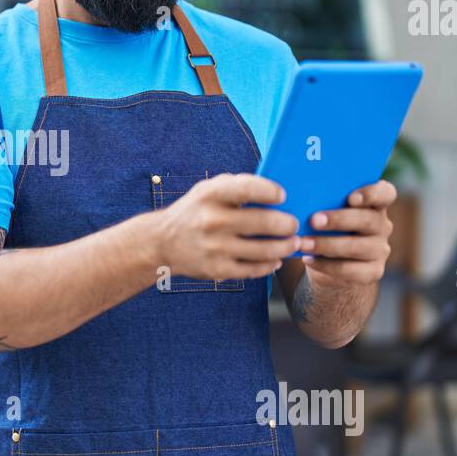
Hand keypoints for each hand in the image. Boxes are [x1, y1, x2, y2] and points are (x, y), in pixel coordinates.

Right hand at [154, 173, 299, 281]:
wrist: (162, 242)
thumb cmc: (194, 211)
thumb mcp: (207, 189)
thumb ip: (238, 185)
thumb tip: (276, 191)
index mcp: (210, 195)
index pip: (249, 189)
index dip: (272, 192)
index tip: (282, 196)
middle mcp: (212, 221)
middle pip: (264, 222)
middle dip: (287, 224)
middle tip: (294, 225)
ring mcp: (215, 248)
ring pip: (265, 250)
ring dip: (286, 246)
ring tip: (293, 242)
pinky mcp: (218, 270)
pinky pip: (254, 269)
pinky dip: (270, 264)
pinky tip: (276, 259)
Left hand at [298, 180, 395, 288]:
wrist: (329, 265)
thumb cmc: (326, 229)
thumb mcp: (327, 214)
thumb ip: (324, 204)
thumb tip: (306, 200)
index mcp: (374, 204)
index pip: (385, 194)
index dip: (371, 194)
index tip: (351, 198)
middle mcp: (382, 226)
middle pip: (367, 220)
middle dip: (339, 220)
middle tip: (314, 221)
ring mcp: (380, 250)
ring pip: (356, 247)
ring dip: (327, 245)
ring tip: (304, 244)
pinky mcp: (373, 272)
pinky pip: (349, 269)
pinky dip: (326, 265)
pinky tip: (309, 259)